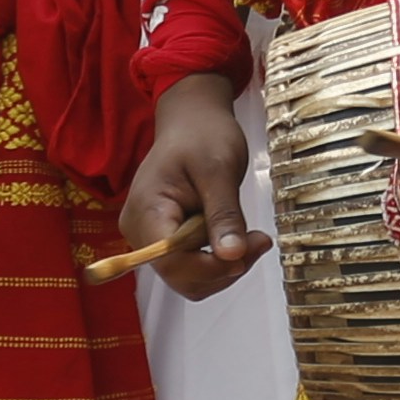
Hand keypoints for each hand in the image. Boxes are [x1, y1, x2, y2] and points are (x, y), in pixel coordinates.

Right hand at [117, 82, 267, 297]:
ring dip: (224, 267)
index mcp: (146, 211)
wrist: (192, 121)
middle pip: (180, 276)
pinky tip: (237, 238)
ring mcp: (150, 239)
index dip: (211, 267)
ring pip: (189, 277)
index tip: (247, 250)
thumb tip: (232, 256)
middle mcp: (140, 232)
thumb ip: (224, 214)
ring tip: (252, 237)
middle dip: (222, 268)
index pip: (171, 261)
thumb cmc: (203, 135)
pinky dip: (217, 260)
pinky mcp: (165, 240)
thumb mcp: (219, 169)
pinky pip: (191, 266)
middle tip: (259, 241)